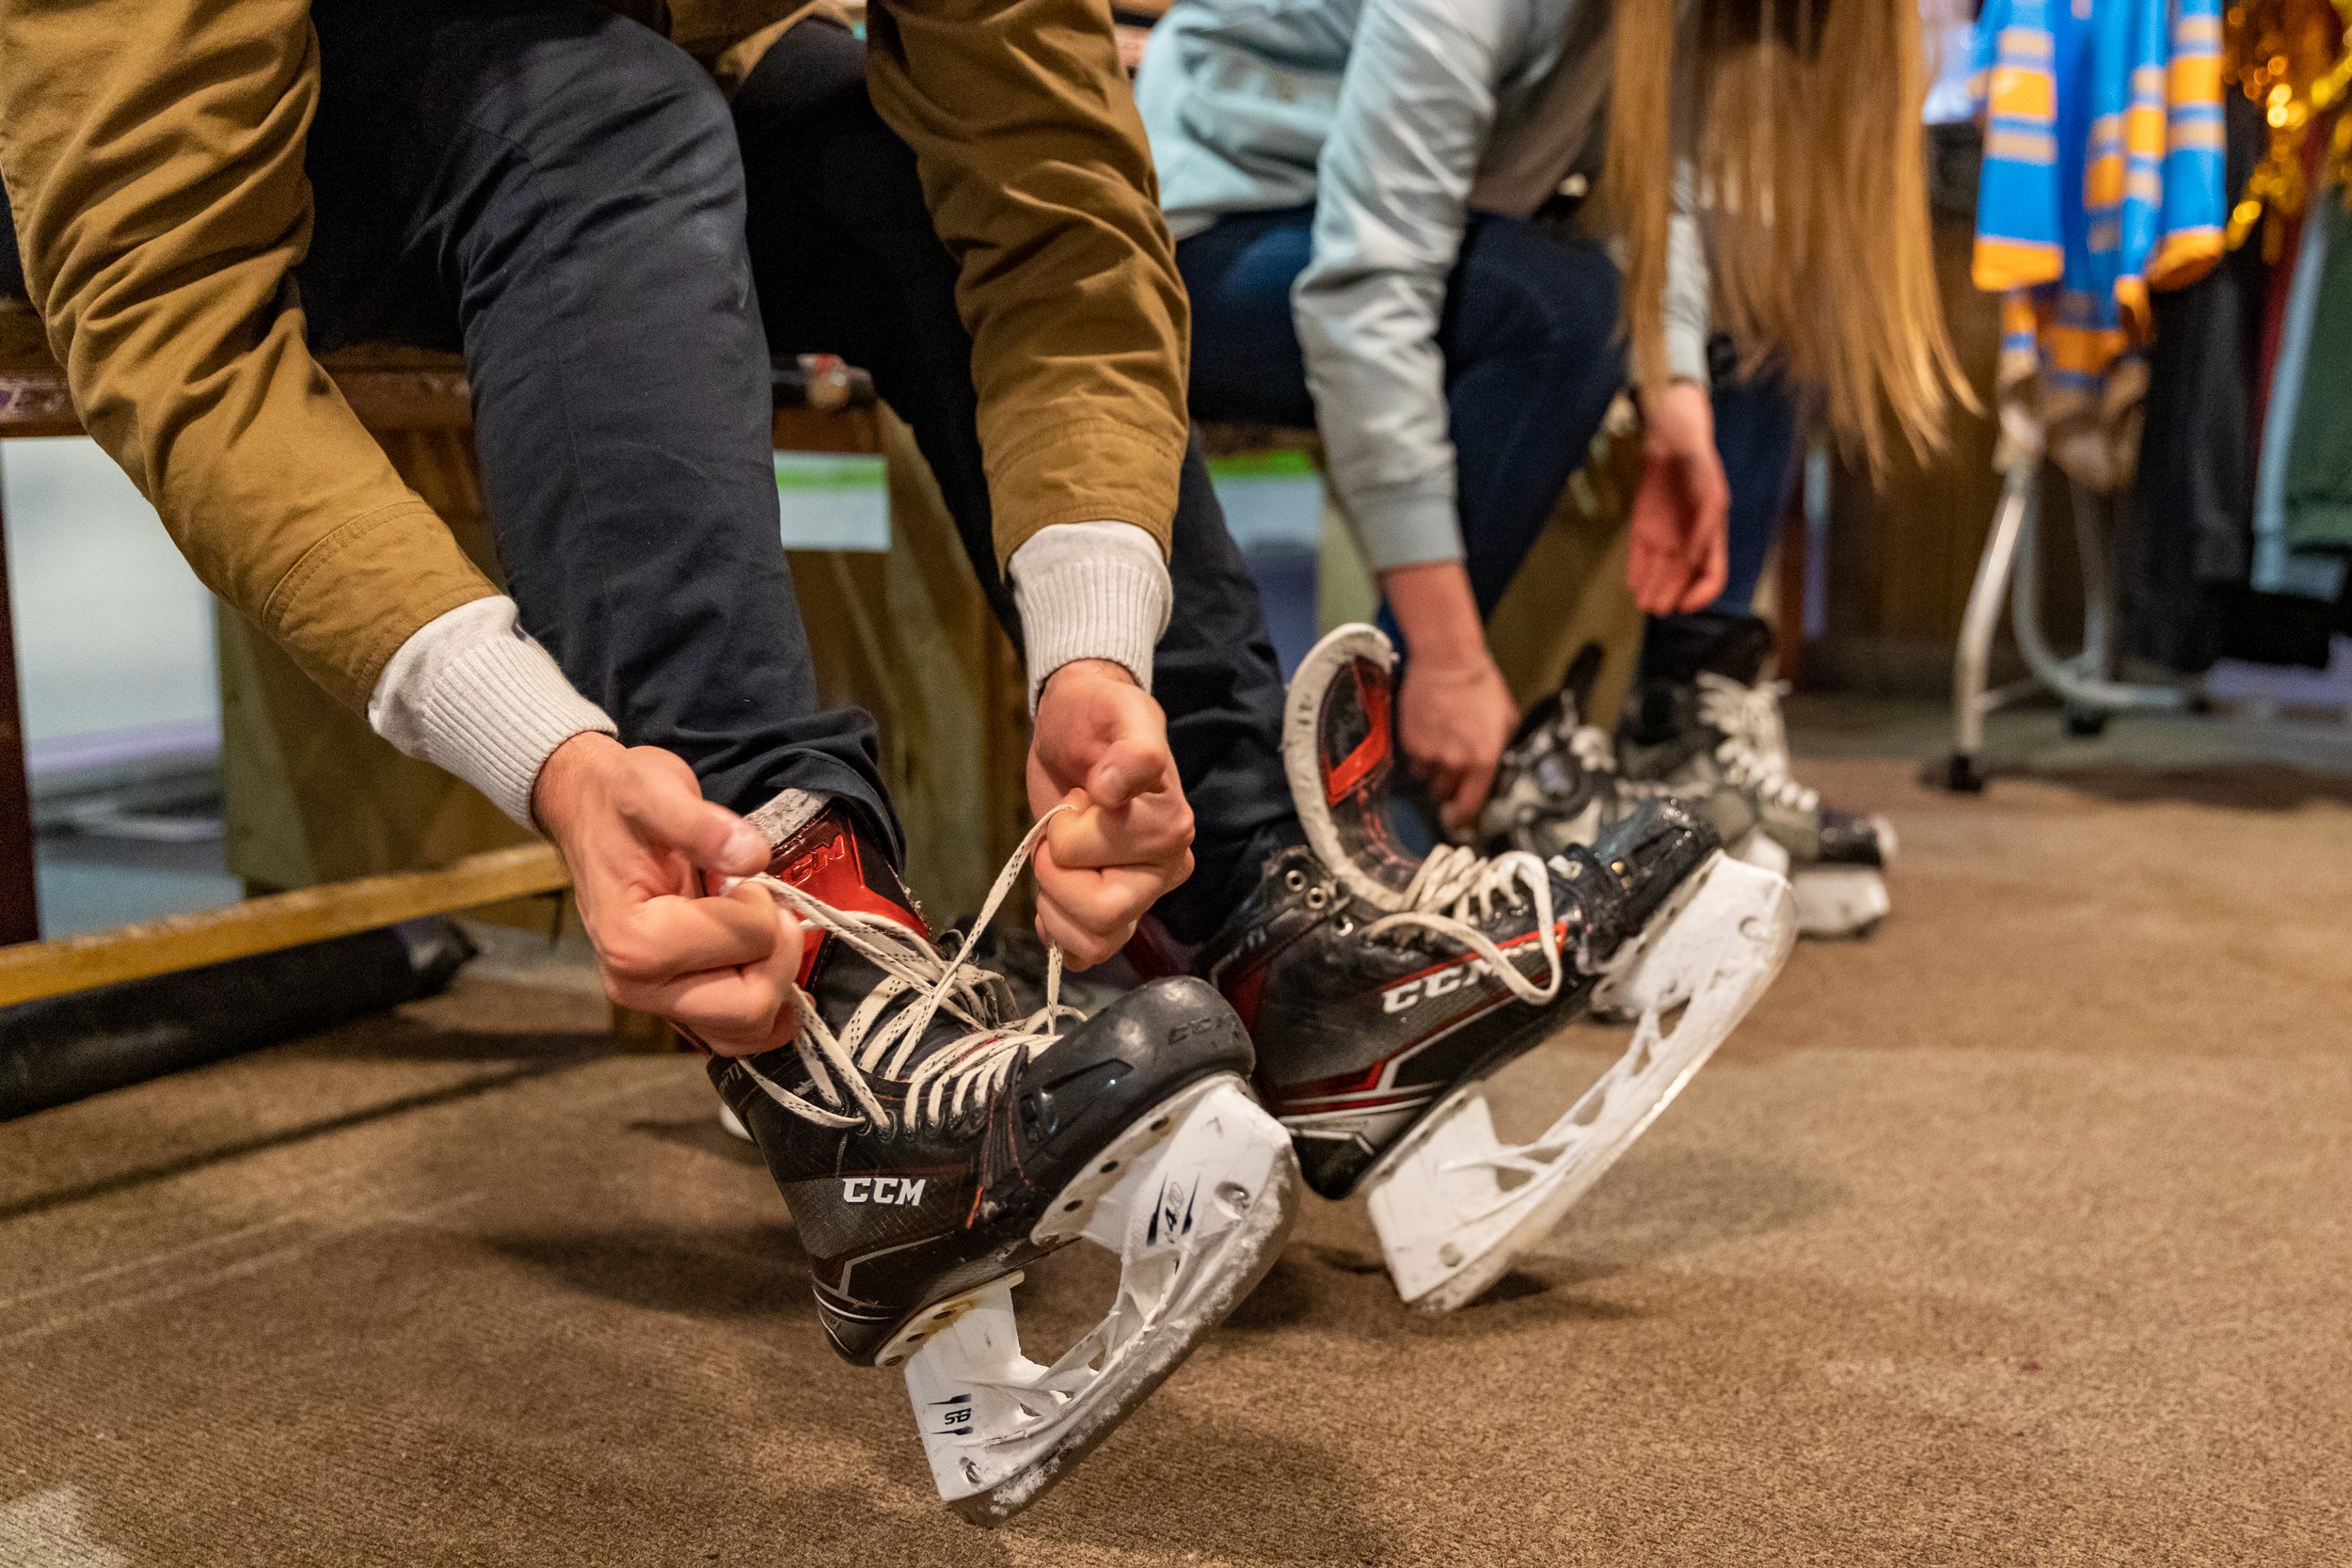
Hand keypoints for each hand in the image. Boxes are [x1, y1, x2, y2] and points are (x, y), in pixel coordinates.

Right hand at [532, 733, 800, 1056]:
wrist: (589, 810)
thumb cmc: (620, 801)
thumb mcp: (654, 789)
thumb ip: (700, 824)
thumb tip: (752, 857)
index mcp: (634, 940)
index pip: (750, 943)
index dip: (764, 906)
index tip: (740, 876)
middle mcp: (637, 985)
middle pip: (750, 1008)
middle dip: (779, 952)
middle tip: (764, 905)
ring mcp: (655, 1000)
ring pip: (747, 1031)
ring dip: (774, 981)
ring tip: (761, 932)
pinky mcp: (673, 1003)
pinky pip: (734, 1033)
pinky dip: (767, 1007)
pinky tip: (769, 967)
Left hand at [1026, 659, 1195, 966]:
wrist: (1077, 730)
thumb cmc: (1097, 719)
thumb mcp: (1120, 711)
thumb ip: (1132, 747)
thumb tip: (1114, 788)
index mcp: (1171, 824)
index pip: (1109, 854)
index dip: (1072, 829)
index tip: (1081, 794)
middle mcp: (1167, 867)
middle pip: (1102, 910)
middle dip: (1058, 870)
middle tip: (1057, 830)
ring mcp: (1141, 895)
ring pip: (1094, 938)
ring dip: (1056, 902)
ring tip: (1056, 857)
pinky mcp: (1112, 914)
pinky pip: (1086, 952)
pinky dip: (1059, 930)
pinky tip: (1053, 895)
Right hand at [1378, 559, 1519, 836]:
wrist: (1447, 662)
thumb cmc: (1479, 685)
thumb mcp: (1506, 718)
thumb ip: (1500, 747)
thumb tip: (1497, 765)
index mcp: (1483, 760)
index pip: (1471, 805)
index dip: (1465, 818)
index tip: (1461, 822)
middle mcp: (1454, 763)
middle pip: (1445, 795)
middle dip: (1449, 788)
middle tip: (1452, 769)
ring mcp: (1429, 754)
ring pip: (1427, 778)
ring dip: (1432, 770)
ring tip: (1439, 745)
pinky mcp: (1409, 742)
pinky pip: (1413, 760)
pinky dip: (1418, 753)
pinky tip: (1427, 733)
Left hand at [1627, 380, 1730, 614]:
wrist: (1671, 437)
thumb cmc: (1697, 463)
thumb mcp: (1708, 498)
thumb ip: (1699, 532)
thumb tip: (1689, 562)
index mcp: (1712, 534)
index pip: (1713, 575)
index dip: (1702, 592)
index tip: (1685, 603)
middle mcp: (1688, 538)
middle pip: (1680, 577)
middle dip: (1669, 593)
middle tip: (1655, 607)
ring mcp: (1666, 532)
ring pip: (1658, 569)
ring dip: (1651, 587)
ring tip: (1643, 601)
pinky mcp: (1644, 524)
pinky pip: (1639, 553)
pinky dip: (1637, 569)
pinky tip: (1633, 583)